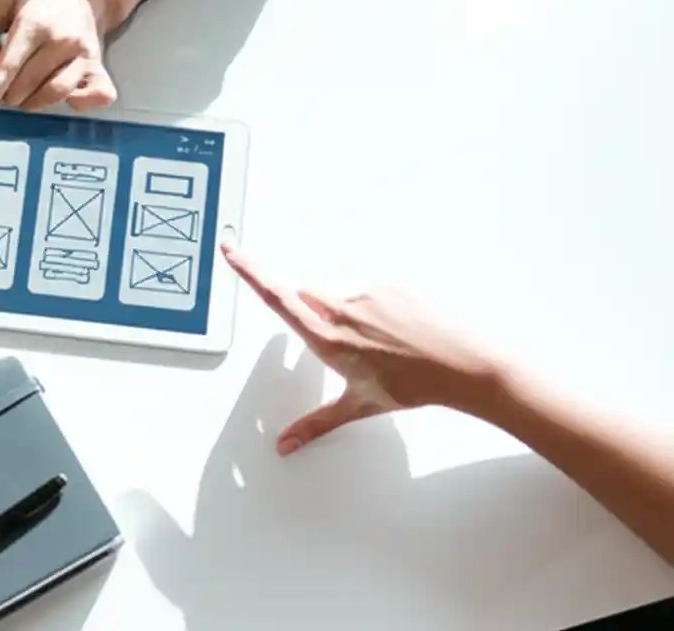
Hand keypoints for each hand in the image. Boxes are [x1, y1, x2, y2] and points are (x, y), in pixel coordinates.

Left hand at [0, 0, 148, 137]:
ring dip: (34, 100)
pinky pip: (94, 97)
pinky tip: (67, 92)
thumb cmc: (38, 0)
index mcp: (32, 22)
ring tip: (30, 85)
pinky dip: (79, 103)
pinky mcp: (100, 68)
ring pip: (54, 96)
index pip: (5, 70)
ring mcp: (84, 56)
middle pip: (24, 89)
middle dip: (8, 92)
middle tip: (11, 76)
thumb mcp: (0, 1)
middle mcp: (62, 40)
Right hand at [222, 242, 506, 455]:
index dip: (249, 271)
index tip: (230, 250)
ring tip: (372, 339)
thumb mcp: (358, 405)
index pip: (277, 297)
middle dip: (308, 309)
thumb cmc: (413, 387)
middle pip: (305, 293)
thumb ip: (316, 423)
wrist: (463, 365)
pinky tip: (389, 329)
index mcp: (327, 339)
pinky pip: (363, 287)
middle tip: (336, 339)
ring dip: (338, 308)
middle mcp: (342, 309)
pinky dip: (366, 304)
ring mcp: (367, 292)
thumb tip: (286, 444)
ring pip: (334, 290)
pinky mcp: (390, 283)